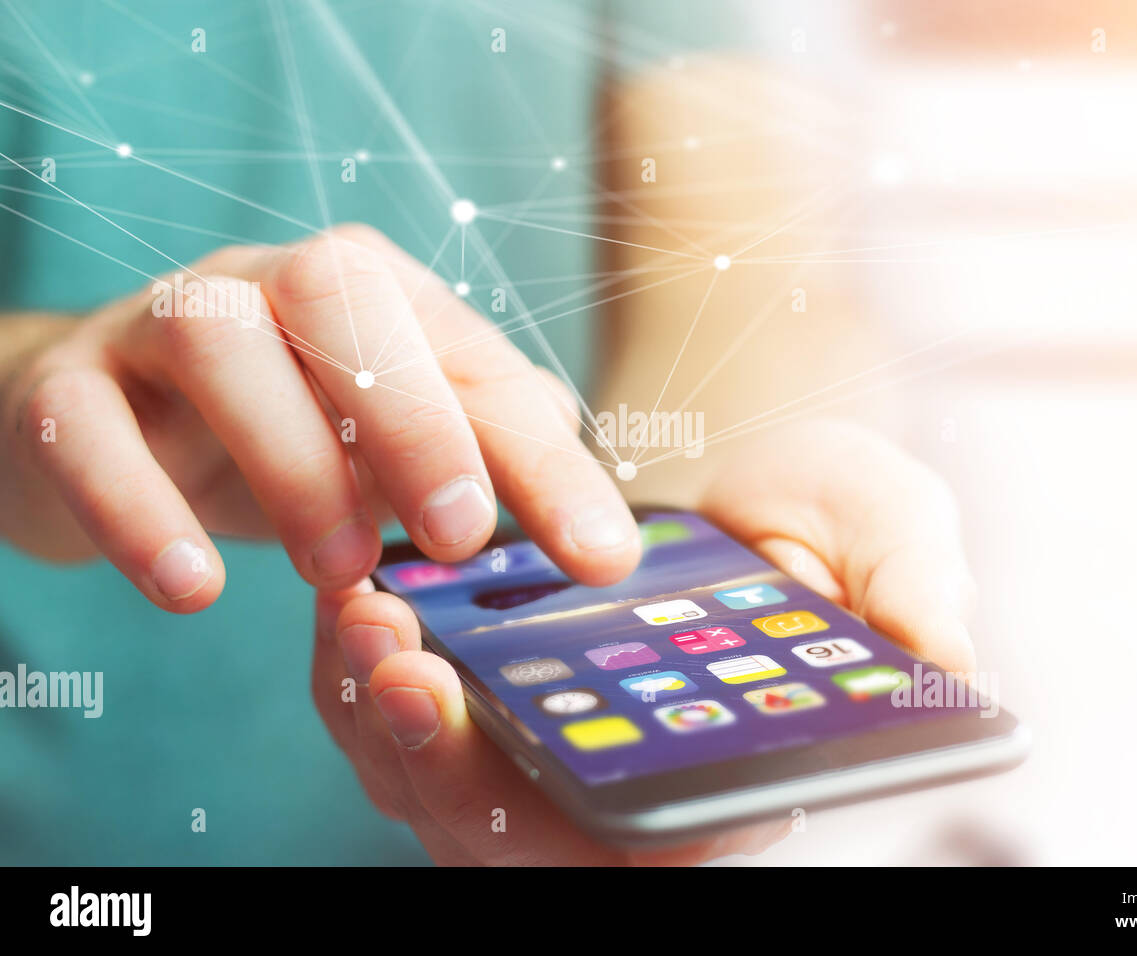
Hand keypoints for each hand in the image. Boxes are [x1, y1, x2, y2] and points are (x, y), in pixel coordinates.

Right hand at [0, 225, 639, 610]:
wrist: (102, 422)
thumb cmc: (283, 432)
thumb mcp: (393, 441)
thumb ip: (490, 457)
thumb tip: (596, 514)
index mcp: (375, 296)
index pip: (474, 360)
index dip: (543, 458)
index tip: (600, 557)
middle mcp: (271, 285)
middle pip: (346, 299)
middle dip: (416, 419)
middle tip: (461, 539)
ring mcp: (160, 323)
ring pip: (220, 341)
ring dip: (290, 458)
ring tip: (337, 572)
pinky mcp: (68, 388)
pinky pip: (89, 426)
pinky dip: (140, 507)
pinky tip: (193, 591)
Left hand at [313, 417, 973, 864]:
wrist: (747, 479)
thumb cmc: (828, 513)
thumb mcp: (889, 522)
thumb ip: (915, 584)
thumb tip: (949, 657)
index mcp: (739, 773)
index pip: (661, 849)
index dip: (586, 829)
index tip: (532, 756)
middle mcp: (635, 786)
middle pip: (518, 841)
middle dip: (444, 767)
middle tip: (401, 667)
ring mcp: (551, 754)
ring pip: (439, 794)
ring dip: (382, 721)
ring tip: (361, 619)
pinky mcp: (490, 704)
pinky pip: (402, 725)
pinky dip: (362, 677)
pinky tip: (353, 599)